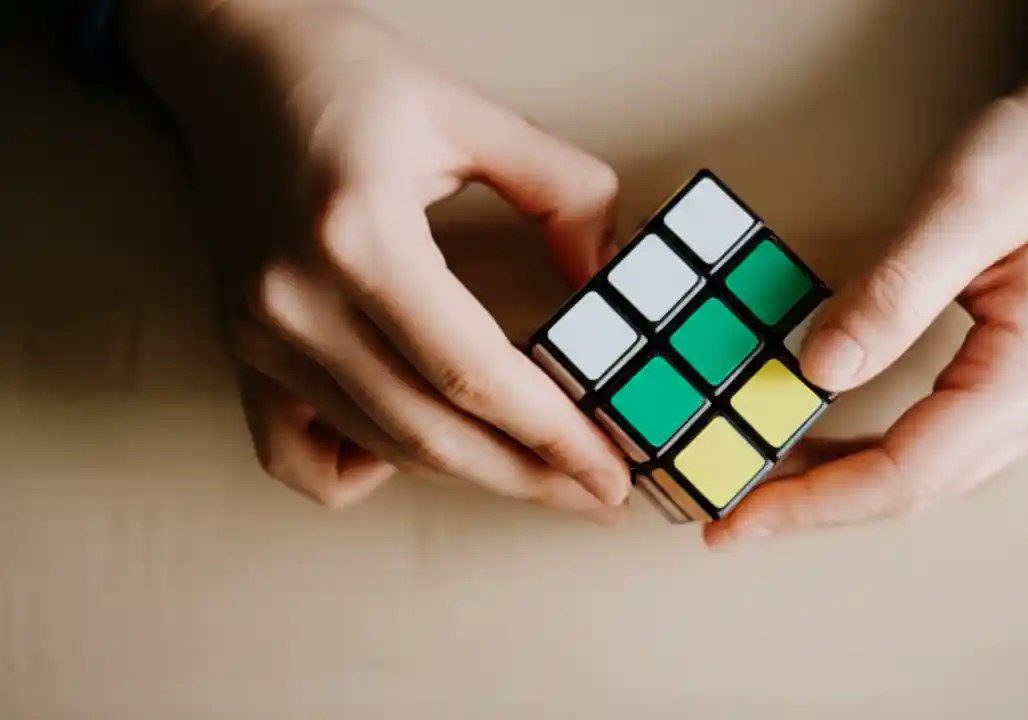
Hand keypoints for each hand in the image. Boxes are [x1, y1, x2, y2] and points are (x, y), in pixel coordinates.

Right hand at [122, 0, 629, 513]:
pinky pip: (291, 455)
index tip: (609, 471)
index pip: (473, 375)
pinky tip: (407, 441)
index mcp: (359, 236)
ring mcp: (257, 332)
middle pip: (429, 434)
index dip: (553, 435)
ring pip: (378, 448)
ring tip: (537, 472)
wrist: (234, 60)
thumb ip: (561, 190)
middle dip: (527, 476)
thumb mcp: (471, 113)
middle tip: (595, 494)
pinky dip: (358, 470)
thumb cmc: (348, 75)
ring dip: (468, 473)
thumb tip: (608, 274)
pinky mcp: (239, 345)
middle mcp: (295, 299)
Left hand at [706, 82, 1027, 545]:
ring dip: (839, 481)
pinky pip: (936, 444)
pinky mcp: (1026, 392)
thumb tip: (816, 372)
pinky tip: (818, 445)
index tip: (739, 515)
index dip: (816, 499)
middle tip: (728, 511)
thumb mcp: (961, 205)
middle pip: (915, 486)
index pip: (910, 471)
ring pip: (925, 472)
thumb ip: (891, 295)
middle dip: (816, 501)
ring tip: (759, 481)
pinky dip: (870, 450)